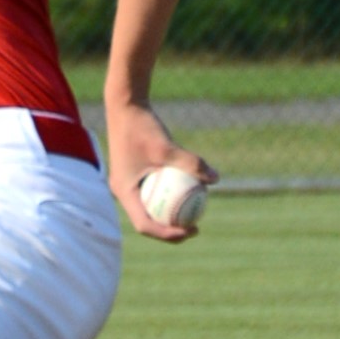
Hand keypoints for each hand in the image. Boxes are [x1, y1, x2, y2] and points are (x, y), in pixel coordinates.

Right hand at [105, 99, 218, 242]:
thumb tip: (216, 180)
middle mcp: (123, 191)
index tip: (190, 231)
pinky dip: (170, 195)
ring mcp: (128, 183)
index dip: (167, 233)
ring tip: (195, 216)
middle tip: (195, 228)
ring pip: (150, 207)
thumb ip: (190, 163)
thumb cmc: (142, 126)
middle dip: (171, 229)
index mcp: (123, 192)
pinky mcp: (135, 173)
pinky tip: (191, 191)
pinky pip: (153, 191)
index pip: (144, 224)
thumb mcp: (167, 147)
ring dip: (171, 214)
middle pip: (147, 220)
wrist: (125, 105)